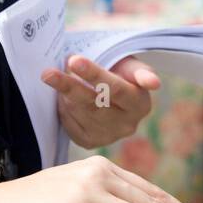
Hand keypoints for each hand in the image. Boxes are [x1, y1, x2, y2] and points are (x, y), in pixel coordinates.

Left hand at [42, 55, 159, 149]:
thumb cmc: (121, 73)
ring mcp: (108, 137)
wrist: (109, 92)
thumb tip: (154, 83)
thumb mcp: (133, 67)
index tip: (73, 60)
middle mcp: (128, 125)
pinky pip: (71, 126)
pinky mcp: (91, 142)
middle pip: (94, 104)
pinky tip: (61, 97)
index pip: (115, 89)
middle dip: (69, 86)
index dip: (94, 75)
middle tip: (48, 73)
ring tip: (55, 77)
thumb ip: (142, 73)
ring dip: (64, 95)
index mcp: (140, 104)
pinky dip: (63, 109)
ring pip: (80, 114)